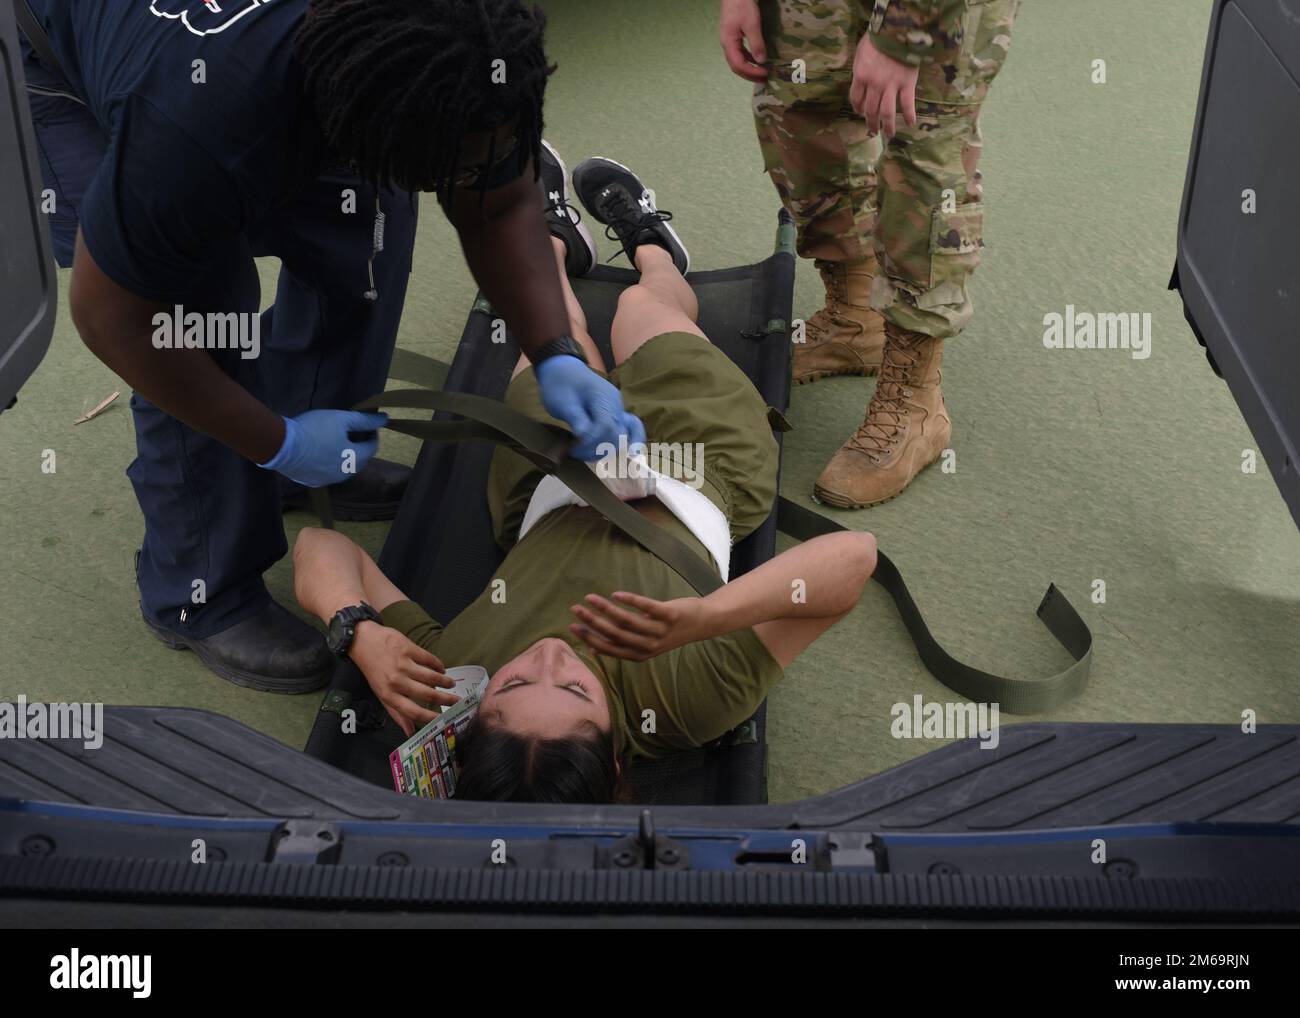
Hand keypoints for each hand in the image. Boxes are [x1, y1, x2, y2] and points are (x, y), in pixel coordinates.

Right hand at [258, 409, 388, 487]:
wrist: (281, 445)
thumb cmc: (314, 428)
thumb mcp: (341, 419)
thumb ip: (364, 420)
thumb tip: (384, 419)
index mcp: (354, 458)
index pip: (372, 447)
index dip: (372, 435)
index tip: (366, 425)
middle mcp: (345, 474)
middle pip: (360, 460)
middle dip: (361, 447)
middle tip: (352, 433)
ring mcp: (329, 480)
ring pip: (345, 469)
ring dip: (346, 457)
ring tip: (337, 443)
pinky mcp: (314, 482)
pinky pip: (329, 474)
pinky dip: (330, 464)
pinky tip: (321, 454)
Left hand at [349, 622, 455, 738]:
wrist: (363, 642)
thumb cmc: (373, 671)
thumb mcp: (382, 694)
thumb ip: (397, 713)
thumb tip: (410, 732)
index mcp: (389, 695)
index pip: (413, 712)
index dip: (430, 717)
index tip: (444, 719)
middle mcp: (396, 681)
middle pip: (427, 694)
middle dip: (446, 699)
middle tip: (457, 700)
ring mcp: (403, 664)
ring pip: (431, 676)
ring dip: (444, 682)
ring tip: (450, 684)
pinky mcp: (408, 648)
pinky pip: (429, 659)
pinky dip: (438, 665)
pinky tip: (441, 669)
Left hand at [534, 355, 646, 460]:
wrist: (563, 372)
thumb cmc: (560, 385)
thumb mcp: (562, 402)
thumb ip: (576, 420)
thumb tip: (584, 437)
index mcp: (603, 397)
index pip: (605, 426)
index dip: (590, 442)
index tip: (573, 450)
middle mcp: (616, 404)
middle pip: (616, 434)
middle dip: (597, 448)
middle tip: (576, 452)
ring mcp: (618, 409)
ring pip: (623, 435)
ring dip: (607, 449)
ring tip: (586, 453)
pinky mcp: (616, 415)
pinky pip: (630, 429)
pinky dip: (628, 441)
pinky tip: (629, 455)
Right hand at [569, 592, 709, 660]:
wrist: (703, 623)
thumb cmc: (668, 631)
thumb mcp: (646, 643)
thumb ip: (623, 644)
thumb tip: (594, 647)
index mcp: (639, 654)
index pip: (609, 648)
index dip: (589, 638)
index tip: (572, 626)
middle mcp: (649, 646)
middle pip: (615, 633)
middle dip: (592, 621)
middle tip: (575, 609)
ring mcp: (660, 631)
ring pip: (627, 621)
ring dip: (605, 608)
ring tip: (590, 598)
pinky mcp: (670, 616)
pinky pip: (647, 607)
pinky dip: (630, 600)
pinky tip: (616, 594)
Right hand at [720, 0, 767, 82]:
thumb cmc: (742, 5)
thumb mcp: (752, 24)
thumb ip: (756, 43)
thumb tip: (761, 61)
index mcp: (729, 43)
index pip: (739, 65)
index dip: (752, 72)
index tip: (765, 73)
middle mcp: (727, 45)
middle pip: (736, 67)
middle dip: (750, 75)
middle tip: (764, 80)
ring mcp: (729, 41)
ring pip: (738, 61)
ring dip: (749, 69)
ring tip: (761, 73)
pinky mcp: (733, 37)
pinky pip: (740, 53)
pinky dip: (748, 59)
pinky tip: (757, 60)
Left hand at [849, 32, 918, 138]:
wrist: (898, 29)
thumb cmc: (877, 37)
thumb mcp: (861, 51)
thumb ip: (860, 69)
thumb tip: (860, 82)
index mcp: (860, 76)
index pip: (856, 99)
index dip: (857, 108)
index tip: (860, 112)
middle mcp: (874, 85)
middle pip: (871, 110)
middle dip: (871, 122)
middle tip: (872, 131)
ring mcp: (891, 86)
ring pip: (888, 112)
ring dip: (887, 126)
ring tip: (888, 135)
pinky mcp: (907, 83)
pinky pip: (908, 104)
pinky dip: (910, 115)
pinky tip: (911, 124)